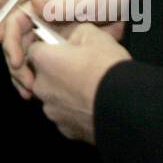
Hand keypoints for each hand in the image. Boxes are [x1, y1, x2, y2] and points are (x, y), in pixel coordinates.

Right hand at [0, 0, 133, 89]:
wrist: (135, 3)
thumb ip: (61, 4)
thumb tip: (33, 4)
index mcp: (45, 5)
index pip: (16, 21)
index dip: (10, 41)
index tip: (17, 62)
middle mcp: (45, 20)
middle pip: (19, 42)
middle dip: (16, 64)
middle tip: (26, 86)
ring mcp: (55, 35)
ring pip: (29, 56)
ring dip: (25, 75)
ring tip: (29, 94)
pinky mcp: (66, 50)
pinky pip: (45, 65)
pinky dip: (40, 79)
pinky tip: (42, 92)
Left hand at [4, 20, 129, 142]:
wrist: (127, 105)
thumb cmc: (108, 68)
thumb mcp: (94, 35)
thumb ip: (75, 33)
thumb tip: (73, 37)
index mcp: (44, 61)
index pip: (35, 50)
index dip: (50, 48)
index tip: (64, 49)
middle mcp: (41, 87)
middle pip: (43, 76)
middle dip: (57, 72)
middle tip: (81, 69)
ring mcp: (53, 111)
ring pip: (54, 98)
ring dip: (66, 93)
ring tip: (90, 89)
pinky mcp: (66, 130)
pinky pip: (66, 116)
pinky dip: (76, 111)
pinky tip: (93, 105)